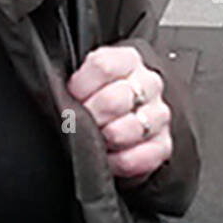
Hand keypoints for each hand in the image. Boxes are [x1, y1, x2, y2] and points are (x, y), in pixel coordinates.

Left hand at [66, 45, 171, 183]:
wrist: (118, 118)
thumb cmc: (93, 98)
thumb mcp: (82, 80)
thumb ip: (72, 82)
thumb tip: (58, 97)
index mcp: (127, 60)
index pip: (103, 66)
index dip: (80, 86)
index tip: (71, 97)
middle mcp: (148, 84)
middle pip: (114, 100)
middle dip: (89, 117)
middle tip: (78, 124)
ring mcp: (158, 114)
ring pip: (128, 129)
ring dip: (104, 140)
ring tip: (94, 139)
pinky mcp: (163, 145)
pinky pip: (138, 158)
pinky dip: (117, 163)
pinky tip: (107, 157)